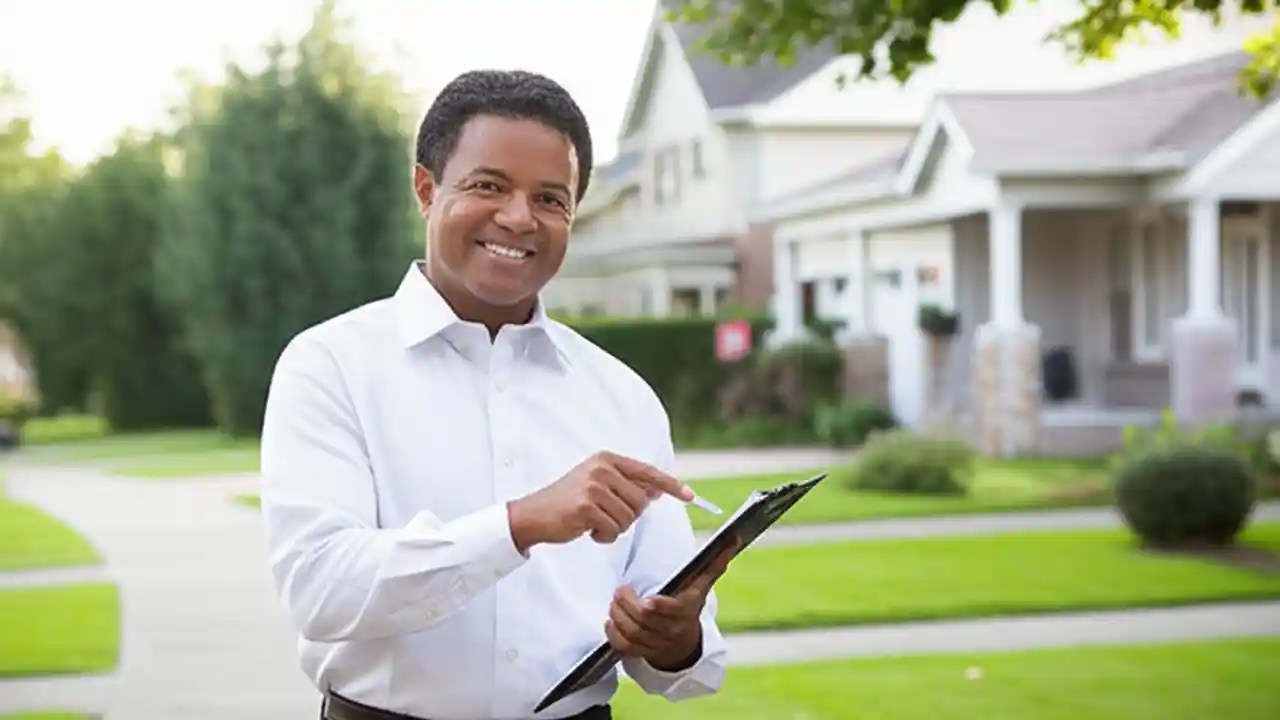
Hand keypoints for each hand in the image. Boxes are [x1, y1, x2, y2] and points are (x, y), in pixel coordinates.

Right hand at [507, 451, 693, 550]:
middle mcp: (602, 468)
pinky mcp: (586, 506)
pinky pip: (613, 529)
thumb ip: (627, 486)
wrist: (533, 515)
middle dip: (628, 516)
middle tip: (604, 517)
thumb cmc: (568, 503)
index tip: (690, 496)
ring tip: (593, 523)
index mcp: (607, 459)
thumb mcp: (598, 487)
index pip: (647, 472)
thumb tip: (658, 491)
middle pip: (641, 501)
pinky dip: (604, 537)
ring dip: (614, 528)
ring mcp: (594, 486)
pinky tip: (587, 531)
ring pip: (629, 518)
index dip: (670, 485)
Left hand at [604, 539, 737, 670]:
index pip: (668, 610)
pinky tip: (611, 622)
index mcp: (684, 611)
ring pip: (632, 634)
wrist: (685, 644)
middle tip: (620, 591)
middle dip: (627, 605)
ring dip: (618, 617)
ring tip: (615, 603)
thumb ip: (713, 563)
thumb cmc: (689, 607)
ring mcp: (656, 644)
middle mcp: (671, 630)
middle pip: (643, 621)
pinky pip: (624, 648)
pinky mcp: (641, 652)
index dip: (654, 606)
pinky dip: (614, 635)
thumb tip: (731, 539)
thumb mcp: (701, 586)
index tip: (647, 598)